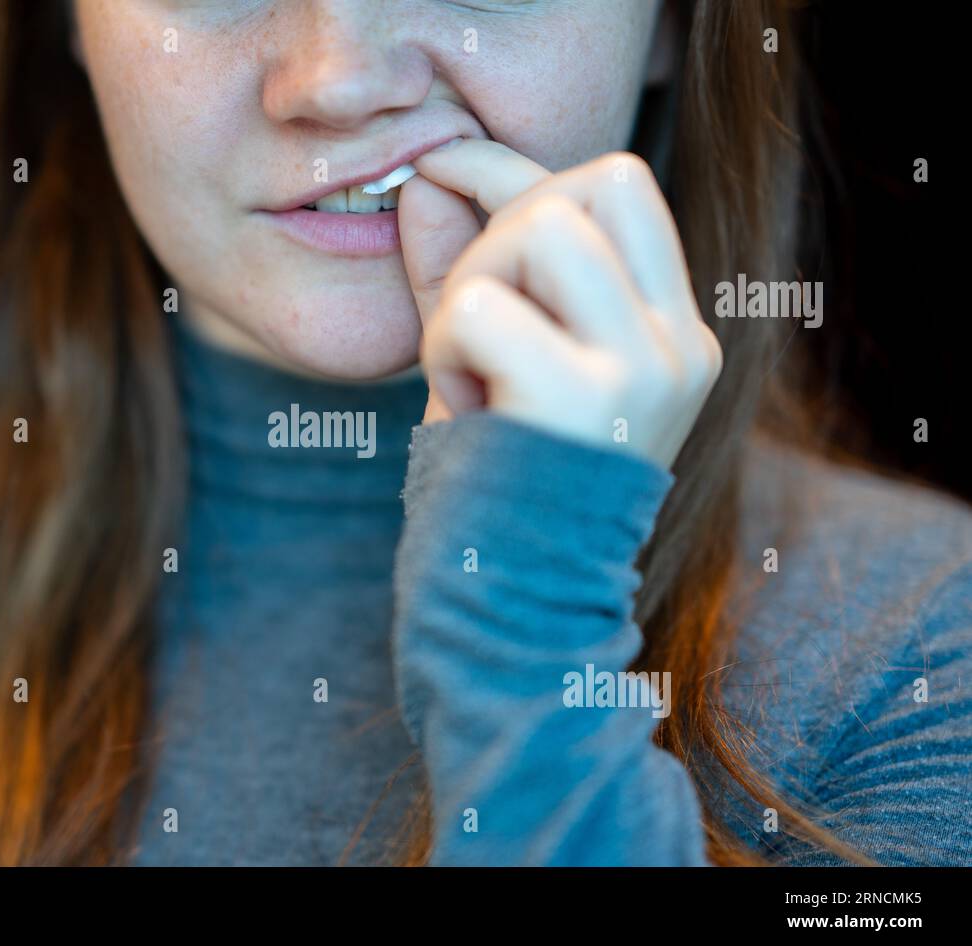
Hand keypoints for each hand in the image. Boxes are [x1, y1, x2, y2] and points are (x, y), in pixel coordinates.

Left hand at [399, 141, 721, 470]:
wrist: (514, 607)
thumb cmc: (496, 481)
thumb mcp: (489, 357)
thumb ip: (467, 262)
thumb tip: (432, 171)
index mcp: (675, 331)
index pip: (617, 182)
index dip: (517, 175)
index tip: (446, 188)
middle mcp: (679, 343)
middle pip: (582, 186)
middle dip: (494, 235)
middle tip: (474, 324)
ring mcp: (643, 368)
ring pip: (537, 227)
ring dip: (469, 293)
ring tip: (470, 369)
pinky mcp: (584, 399)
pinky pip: (481, 305)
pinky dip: (445, 350)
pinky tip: (464, 408)